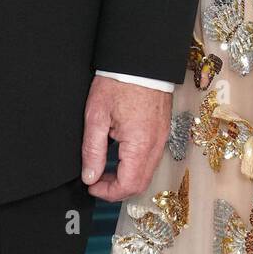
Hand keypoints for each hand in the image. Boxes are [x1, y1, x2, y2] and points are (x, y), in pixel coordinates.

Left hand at [80, 75, 172, 200]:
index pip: (128, 185)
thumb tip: (89, 176)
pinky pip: (151, 158)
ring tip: (105, 169)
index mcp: (140, 143)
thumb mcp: (96, 116)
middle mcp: (156, 144)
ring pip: (147, 173)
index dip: (108, 193)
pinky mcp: (163, 131)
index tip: (91, 186)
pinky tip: (119, 156)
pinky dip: (135, 165)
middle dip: (117, 189)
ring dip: (126, 178)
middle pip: (140, 184)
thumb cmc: (118, 83)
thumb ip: (92, 150)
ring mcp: (162, 138)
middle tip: (96, 181)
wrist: (140, 60)